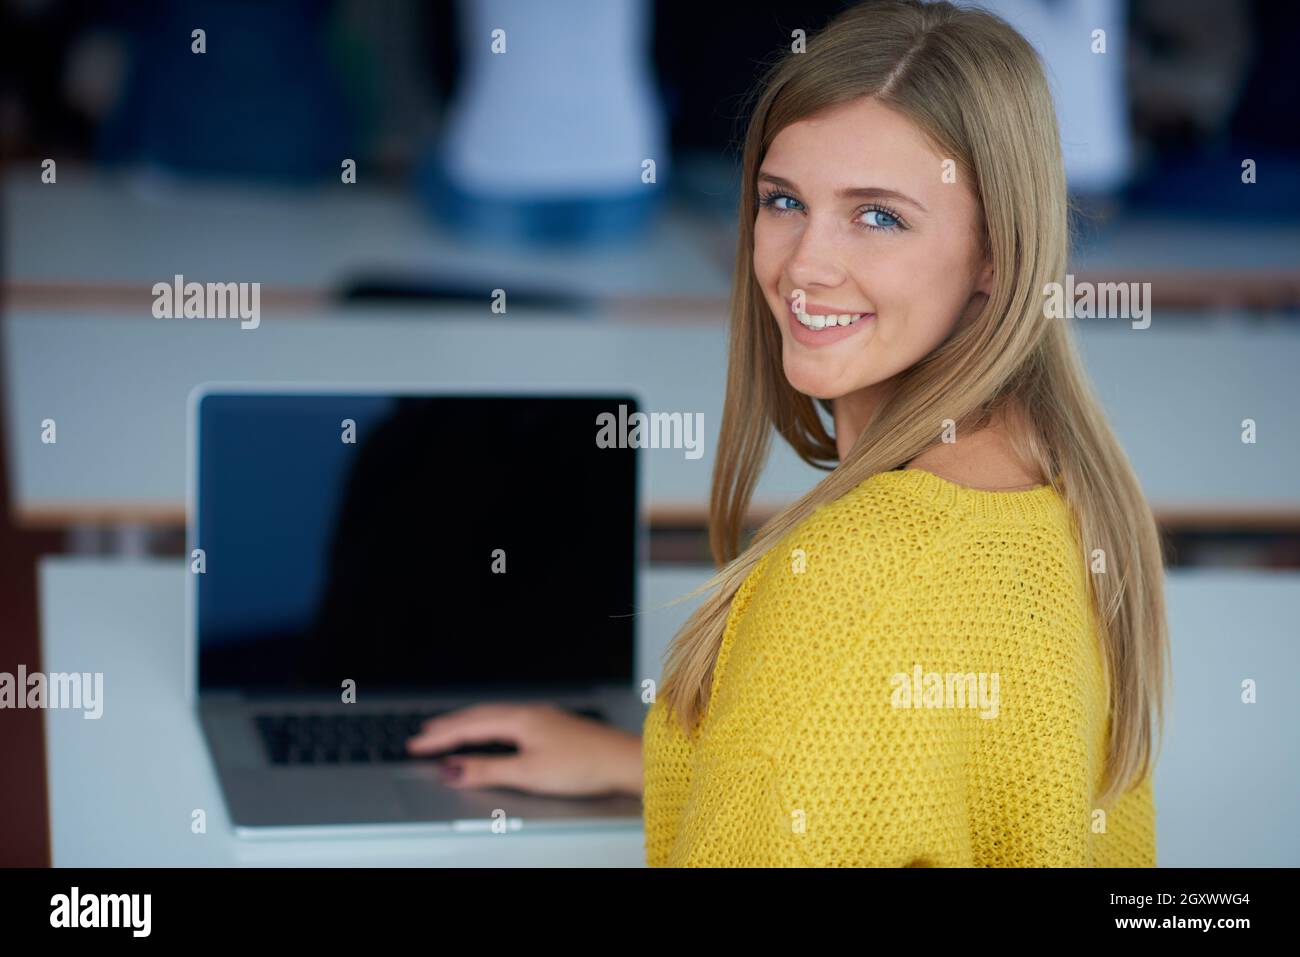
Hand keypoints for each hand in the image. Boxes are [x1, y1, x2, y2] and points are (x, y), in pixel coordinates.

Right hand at [405, 703, 642, 797]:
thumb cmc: (584, 765)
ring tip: (449, 731)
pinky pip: (510, 719)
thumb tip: (452, 769)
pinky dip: (490, 726)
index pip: (470, 727)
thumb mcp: (528, 773)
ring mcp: (543, 717)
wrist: (624, 761)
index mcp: (521, 719)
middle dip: (449, 726)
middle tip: (423, 736)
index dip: (441, 738)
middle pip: (480, 716)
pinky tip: (493, 733)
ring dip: (469, 723)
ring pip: (495, 716)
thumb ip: (487, 770)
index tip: (416, 745)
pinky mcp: (554, 726)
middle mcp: (530, 712)